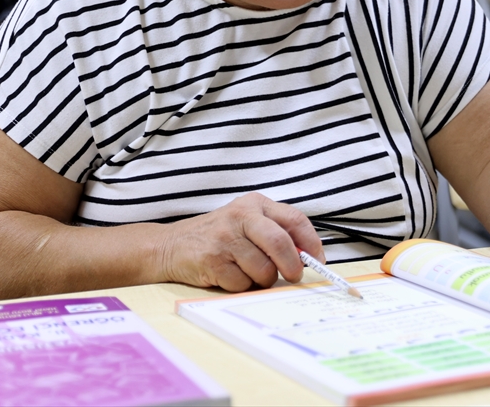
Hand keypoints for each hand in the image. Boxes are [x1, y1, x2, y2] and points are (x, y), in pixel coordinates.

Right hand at [156, 193, 322, 292]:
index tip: (318, 260)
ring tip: (246, 271)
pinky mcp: (213, 259)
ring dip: (261, 280)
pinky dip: (241, 286)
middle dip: (292, 266)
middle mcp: (240, 216)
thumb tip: (308, 257)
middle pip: (280, 243)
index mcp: (255, 204)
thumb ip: (275, 233)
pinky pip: (243, 283)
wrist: (171, 245)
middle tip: (293, 276)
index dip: (311, 242)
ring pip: (264, 270)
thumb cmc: (218, 237)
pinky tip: (228, 275)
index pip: (294, 219)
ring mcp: (225, 237)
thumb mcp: (247, 223)